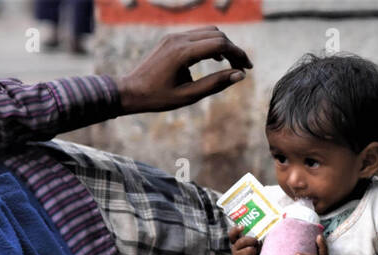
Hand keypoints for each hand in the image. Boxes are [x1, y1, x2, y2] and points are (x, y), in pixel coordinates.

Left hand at [117, 27, 252, 113]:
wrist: (130, 91)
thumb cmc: (158, 98)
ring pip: (208, 32)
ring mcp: (174, 37)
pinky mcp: (171, 39)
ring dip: (223, 46)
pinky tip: (215, 59)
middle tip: (242, 69)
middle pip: (217, 35)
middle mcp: (179, 39)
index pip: (220, 45)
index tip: (248, 68)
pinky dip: (210, 44)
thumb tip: (239, 75)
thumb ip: (215, 84)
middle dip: (233, 50)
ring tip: (231, 65)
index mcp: (183, 53)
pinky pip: (197, 35)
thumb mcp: (189, 96)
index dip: (238, 55)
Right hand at [228, 224, 260, 254]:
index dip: (236, 230)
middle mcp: (234, 249)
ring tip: (257, 253)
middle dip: (252, 240)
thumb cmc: (256, 252)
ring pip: (250, 250)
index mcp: (236, 241)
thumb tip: (260, 235)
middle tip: (256, 242)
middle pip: (242, 241)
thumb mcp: (254, 244)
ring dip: (256, 251)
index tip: (242, 226)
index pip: (232, 234)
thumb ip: (254, 238)